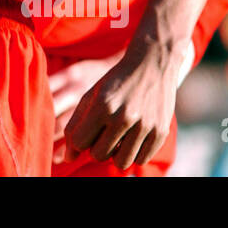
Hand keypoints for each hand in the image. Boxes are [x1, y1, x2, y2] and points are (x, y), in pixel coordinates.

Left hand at [62, 39, 190, 169]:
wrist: (152, 64)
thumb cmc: (116, 82)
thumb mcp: (91, 96)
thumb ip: (76, 125)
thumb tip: (67, 158)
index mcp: (102, 105)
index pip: (80, 143)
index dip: (80, 141)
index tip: (86, 133)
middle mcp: (123, 117)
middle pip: (99, 155)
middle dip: (97, 147)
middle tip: (103, 133)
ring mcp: (144, 126)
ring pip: (121, 163)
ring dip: (116, 154)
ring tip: (118, 138)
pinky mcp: (160, 132)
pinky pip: (141, 159)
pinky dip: (134, 153)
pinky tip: (133, 137)